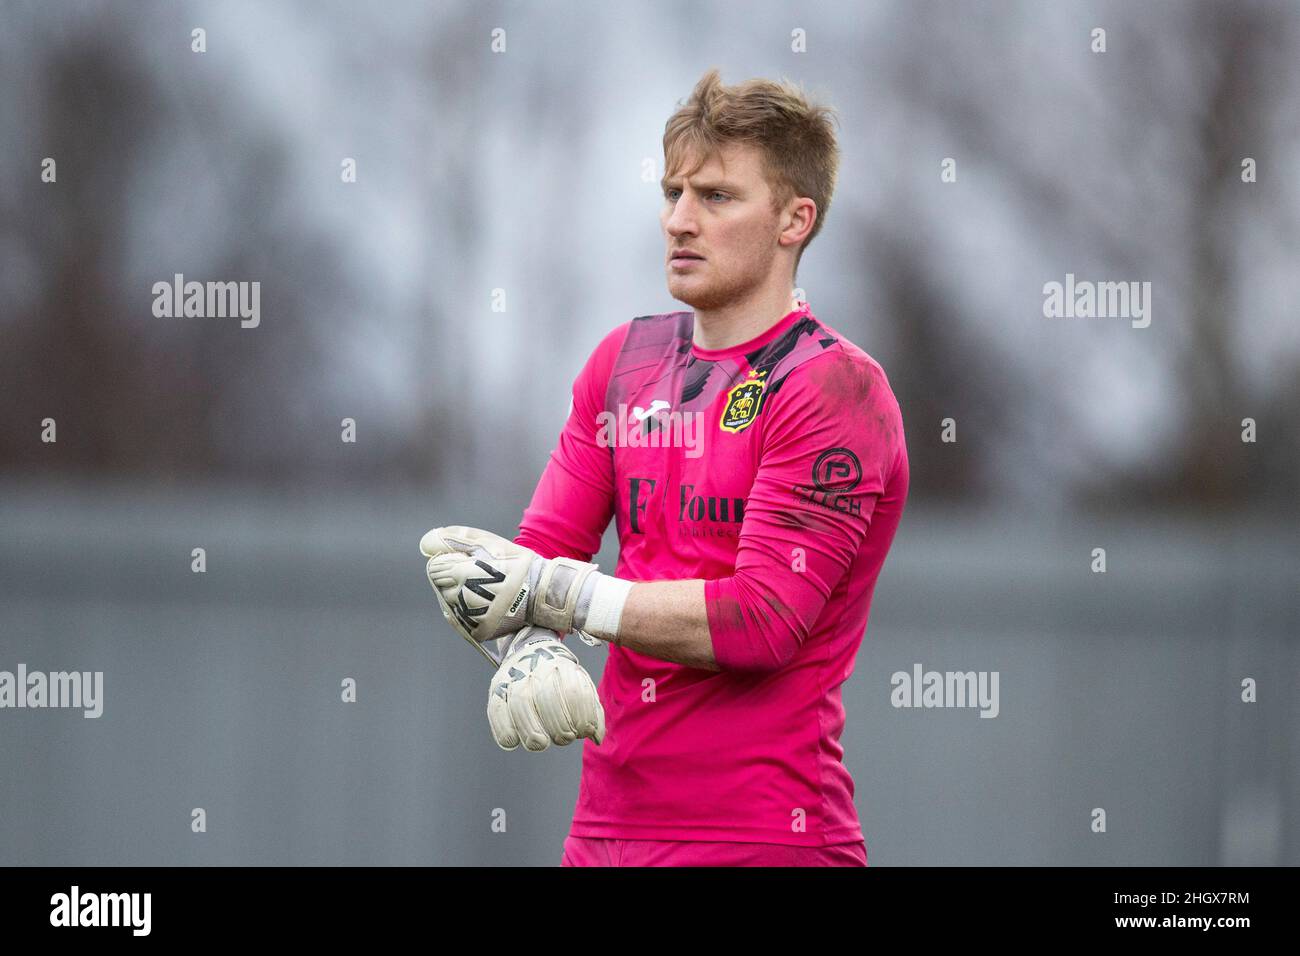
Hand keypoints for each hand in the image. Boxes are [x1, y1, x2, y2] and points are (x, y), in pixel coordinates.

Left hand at [420, 526, 599, 657]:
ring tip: (487, 589)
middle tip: (482, 575)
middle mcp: (462, 598)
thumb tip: (424, 545)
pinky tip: (486, 602)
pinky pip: (460, 619)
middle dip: (454, 578)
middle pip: (441, 585)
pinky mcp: (477, 630)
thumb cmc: (515, 563)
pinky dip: (468, 610)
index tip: (472, 561)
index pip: (435, 568)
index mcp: (462, 574)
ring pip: (450, 602)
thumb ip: (453, 540)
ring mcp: (469, 617)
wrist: (542, 593)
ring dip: (461, 594)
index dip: (450, 561)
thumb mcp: (487, 543)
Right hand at [487, 627, 604, 751]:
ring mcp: (514, 678)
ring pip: (521, 703)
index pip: (573, 692)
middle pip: (547, 698)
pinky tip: (514, 741)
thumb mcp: (580, 686)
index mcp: (562, 666)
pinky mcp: (496, 690)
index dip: (581, 717)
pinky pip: (496, 710)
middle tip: (565, 737)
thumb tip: (596, 738)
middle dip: (559, 726)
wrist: (531, 654)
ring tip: (542, 743)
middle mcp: (537, 669)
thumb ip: (592, 711)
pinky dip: (504, 729)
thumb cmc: (561, 680)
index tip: (583, 731)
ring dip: (532, 730)